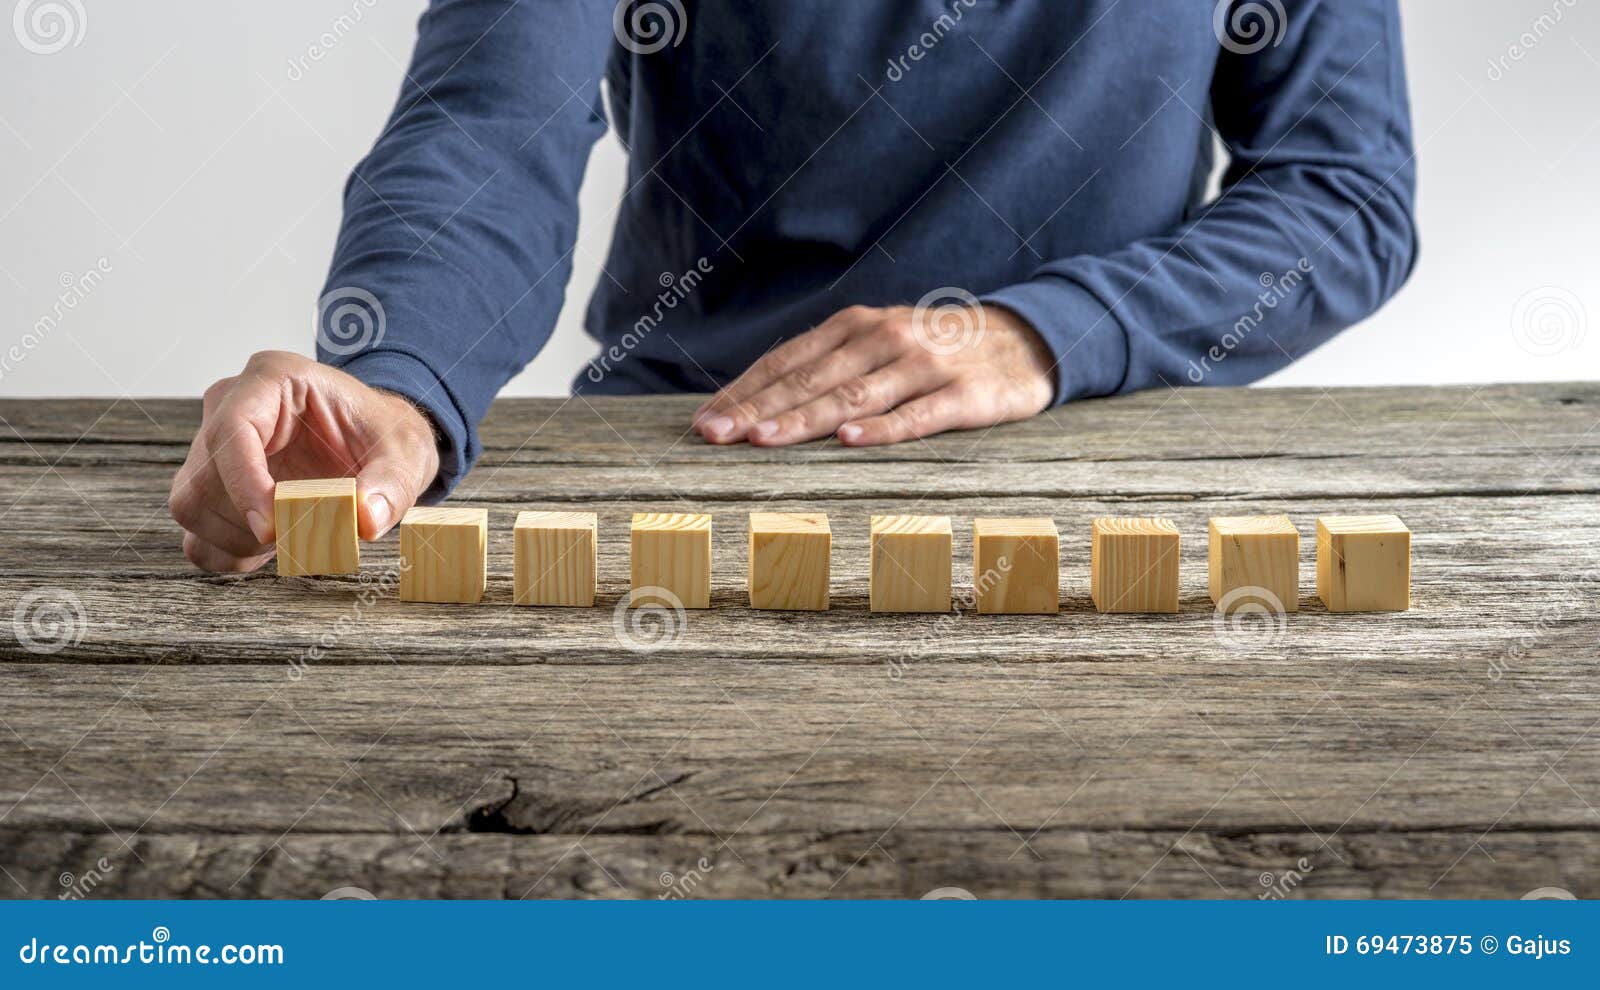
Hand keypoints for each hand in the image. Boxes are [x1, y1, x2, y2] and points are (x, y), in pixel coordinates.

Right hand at [169, 350, 439, 571]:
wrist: (376, 443)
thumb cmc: (383, 435)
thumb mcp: (406, 453)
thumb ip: (391, 485)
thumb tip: (365, 521)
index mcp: (274, 378)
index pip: (232, 429)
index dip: (244, 483)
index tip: (271, 527)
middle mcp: (231, 405)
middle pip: (204, 476)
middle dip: (248, 521)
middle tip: (301, 537)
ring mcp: (213, 443)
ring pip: (191, 505)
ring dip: (238, 539)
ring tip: (293, 538)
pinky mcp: (210, 481)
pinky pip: (195, 530)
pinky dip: (228, 551)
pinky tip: (270, 548)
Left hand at [692, 303, 1055, 445]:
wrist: (1026, 339)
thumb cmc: (935, 352)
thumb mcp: (880, 343)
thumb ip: (831, 366)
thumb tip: (760, 403)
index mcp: (856, 327)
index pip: (788, 361)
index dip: (744, 391)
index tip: (705, 420)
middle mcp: (884, 339)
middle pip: (811, 379)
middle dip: (758, 409)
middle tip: (714, 435)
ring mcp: (924, 365)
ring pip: (854, 396)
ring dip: (805, 419)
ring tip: (764, 438)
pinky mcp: (964, 394)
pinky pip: (918, 414)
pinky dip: (883, 427)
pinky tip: (851, 440)